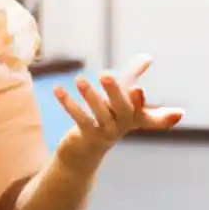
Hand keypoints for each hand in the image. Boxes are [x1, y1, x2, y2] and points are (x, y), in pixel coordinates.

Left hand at [52, 54, 184, 160]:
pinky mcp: (87, 135)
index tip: (144, 93)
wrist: (86, 152)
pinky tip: (57, 89)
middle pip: (123, 109)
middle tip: (105, 74)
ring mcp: (105, 132)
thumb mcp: (123, 97)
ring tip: (79, 79)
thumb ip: (134, 76)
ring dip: (89, 95)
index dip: (151, 107)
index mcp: (135, 116)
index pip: (148, 113)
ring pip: (99, 113)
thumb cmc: (109, 119)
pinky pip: (79, 118)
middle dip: (115, 92)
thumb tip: (148, 57)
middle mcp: (123, 125)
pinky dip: (68, 103)